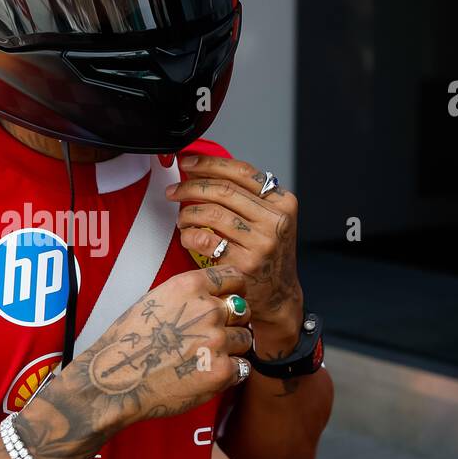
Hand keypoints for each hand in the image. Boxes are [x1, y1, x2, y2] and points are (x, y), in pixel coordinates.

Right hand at [71, 266, 252, 433]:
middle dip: (234, 322)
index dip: (235, 291)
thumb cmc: (130, 343)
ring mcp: (217, 341)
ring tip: (204, 357)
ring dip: (231, 348)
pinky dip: (230, 371)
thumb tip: (215, 299)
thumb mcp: (155, 300)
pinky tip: (206, 373)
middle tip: (213, 336)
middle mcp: (207, 310)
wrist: (117, 381)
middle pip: (243, 310)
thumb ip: (188, 296)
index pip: (235, 278)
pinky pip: (243, 366)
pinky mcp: (221, 371)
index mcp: (190, 286)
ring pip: (245, 339)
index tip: (231, 300)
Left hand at [166, 155, 302, 358]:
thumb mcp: (270, 219)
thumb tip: (204, 168)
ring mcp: (260, 244)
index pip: (242, 172)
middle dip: (191, 186)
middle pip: (223, 191)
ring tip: (181, 218)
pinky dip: (189, 234)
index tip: (188, 162)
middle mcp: (275, 221)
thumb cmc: (268, 254)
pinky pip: (205, 240)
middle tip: (173, 190)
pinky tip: (187, 236)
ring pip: (212, 213)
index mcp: (283, 203)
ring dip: (188, 213)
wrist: (278, 296)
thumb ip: (247, 196)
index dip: (209, 164)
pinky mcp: (243, 264)